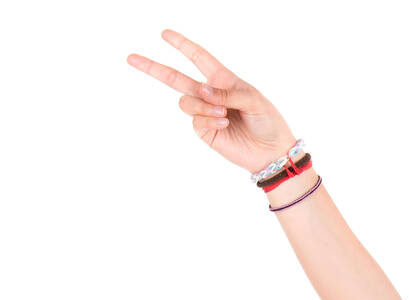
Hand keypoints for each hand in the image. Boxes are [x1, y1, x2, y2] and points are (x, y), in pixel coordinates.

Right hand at [127, 29, 297, 172]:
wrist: (273, 152)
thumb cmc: (267, 122)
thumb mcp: (253, 100)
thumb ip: (226, 92)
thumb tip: (201, 90)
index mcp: (222, 80)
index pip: (198, 58)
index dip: (182, 45)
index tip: (165, 33)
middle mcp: (210, 94)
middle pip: (175, 78)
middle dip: (153, 67)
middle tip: (131, 57)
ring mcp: (205, 113)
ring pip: (186, 101)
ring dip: (202, 105)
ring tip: (223, 115)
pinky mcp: (205, 131)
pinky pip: (196, 120)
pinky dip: (209, 120)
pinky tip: (224, 125)